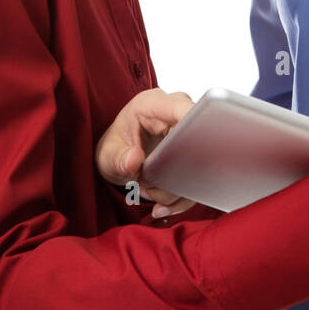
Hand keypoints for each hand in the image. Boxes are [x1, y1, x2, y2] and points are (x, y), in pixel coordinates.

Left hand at [95, 87, 196, 215]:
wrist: (120, 157)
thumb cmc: (115, 147)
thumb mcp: (108, 155)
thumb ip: (118, 158)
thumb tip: (134, 160)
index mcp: (155, 105)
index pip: (184, 109)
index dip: (193, 129)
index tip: (188, 157)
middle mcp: (177, 116)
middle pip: (197, 142)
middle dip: (175, 174)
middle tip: (149, 187)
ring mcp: (189, 135)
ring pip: (199, 166)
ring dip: (176, 189)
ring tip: (148, 193)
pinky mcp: (194, 155)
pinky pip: (198, 179)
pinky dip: (181, 197)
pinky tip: (161, 204)